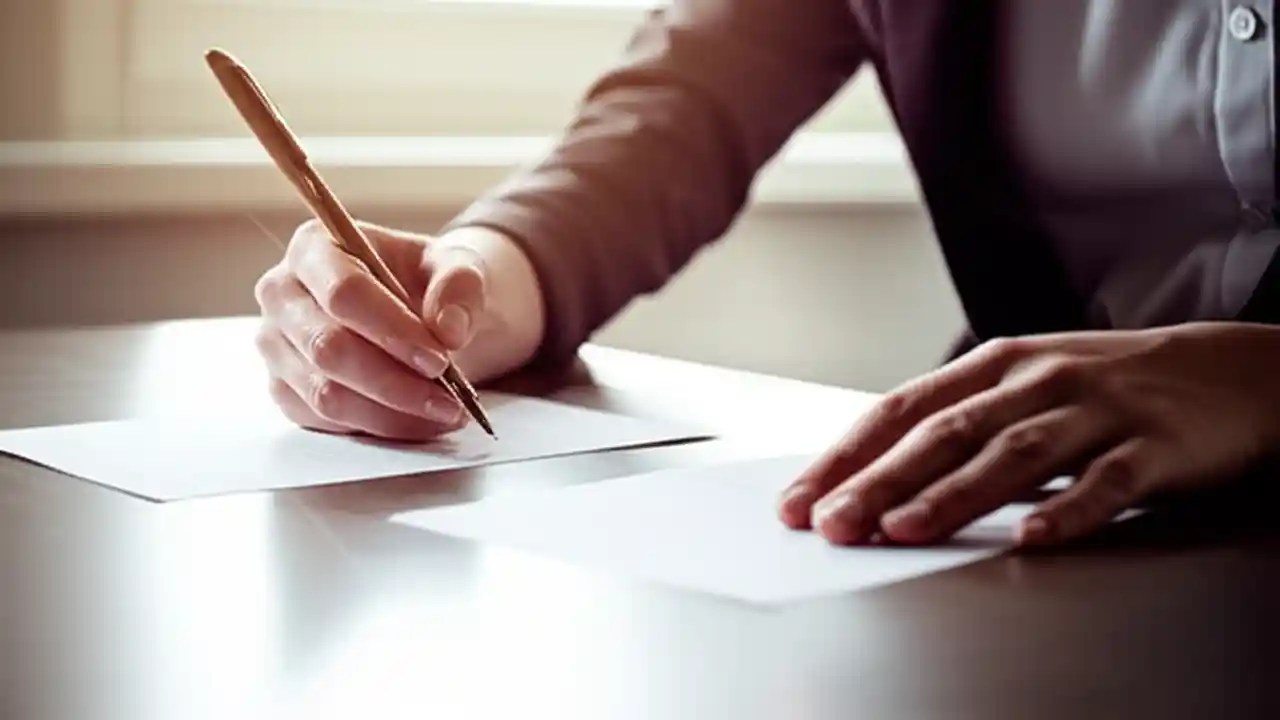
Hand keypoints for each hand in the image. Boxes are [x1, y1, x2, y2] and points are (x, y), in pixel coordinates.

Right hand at [253, 220, 543, 440]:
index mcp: (315, 246)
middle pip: (328, 348)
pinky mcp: (284, 389)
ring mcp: (276, 345)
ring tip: (444, 413)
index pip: (343, 293)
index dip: (391, 331)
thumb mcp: (456, 267)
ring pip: (325, 394)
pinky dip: (378, 427)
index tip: (439, 360)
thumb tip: (448, 330)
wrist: (418, 310)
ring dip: (390, 413)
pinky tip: (418, 422)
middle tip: (449, 399)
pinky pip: (325, 421)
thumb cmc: (427, 281)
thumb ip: (458, 288)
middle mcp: (282, 293)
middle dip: (394, 382)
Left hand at [778, 323, 1279, 546]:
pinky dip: (1067, 509)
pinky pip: (1106, 482)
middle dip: (879, 481)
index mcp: (993, 365)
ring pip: (1013, 453)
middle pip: (945, 433)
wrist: (1230, 370)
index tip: (798, 500)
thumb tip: (871, 475)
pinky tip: (1032, 538)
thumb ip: (958, 423)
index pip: (902, 409)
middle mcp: (1035, 381)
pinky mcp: (1154, 446)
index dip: (846, 455)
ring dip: (953, 495)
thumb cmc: (1105, 387)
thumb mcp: (1023, 385)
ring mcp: (1095, 411)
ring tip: (905, 530)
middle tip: (831, 524)